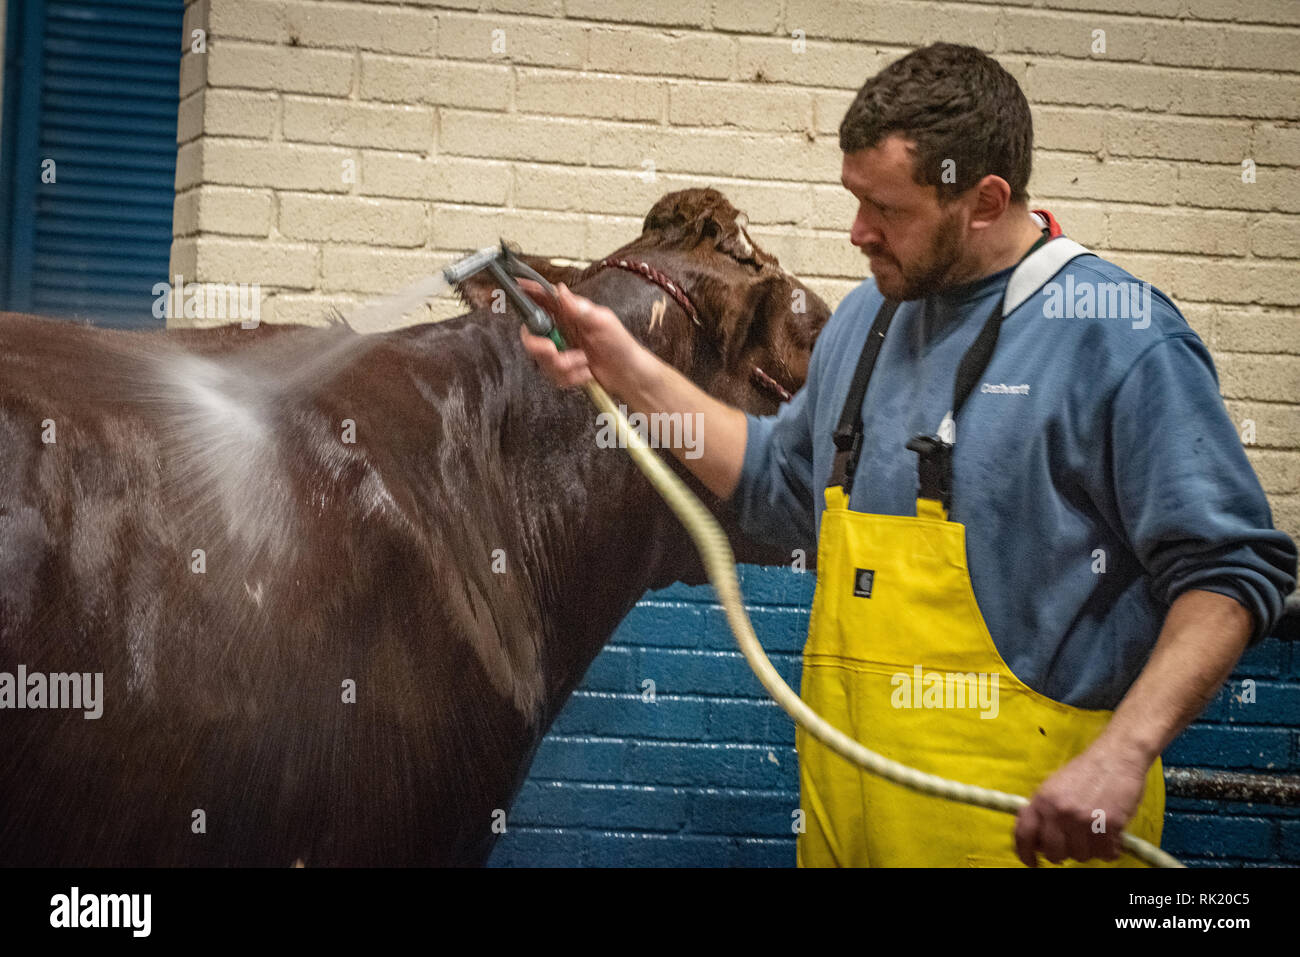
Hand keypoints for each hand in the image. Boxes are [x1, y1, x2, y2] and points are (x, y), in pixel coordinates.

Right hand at [516, 280, 651, 396]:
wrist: (627, 375)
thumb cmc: (620, 345)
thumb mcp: (603, 322)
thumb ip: (580, 308)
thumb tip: (561, 290)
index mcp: (569, 313)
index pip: (543, 298)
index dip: (527, 292)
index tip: (516, 288)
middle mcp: (561, 329)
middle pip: (532, 335)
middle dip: (540, 347)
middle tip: (552, 349)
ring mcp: (560, 350)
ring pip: (542, 360)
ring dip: (564, 366)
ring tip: (584, 363)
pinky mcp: (562, 369)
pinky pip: (553, 376)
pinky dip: (571, 378)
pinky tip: (585, 373)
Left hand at [1013, 742, 1149, 866]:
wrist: (1116, 756)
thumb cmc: (1085, 772)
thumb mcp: (1054, 786)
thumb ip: (1043, 811)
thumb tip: (1036, 842)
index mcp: (1042, 800)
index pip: (1024, 835)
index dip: (1025, 853)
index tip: (1032, 862)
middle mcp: (1060, 811)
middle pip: (1054, 853)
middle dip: (1062, 854)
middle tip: (1072, 844)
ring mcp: (1084, 819)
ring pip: (1081, 856)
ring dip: (1089, 849)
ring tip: (1094, 831)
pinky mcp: (1110, 824)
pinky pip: (1106, 854)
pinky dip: (1110, 849)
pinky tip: (1110, 834)